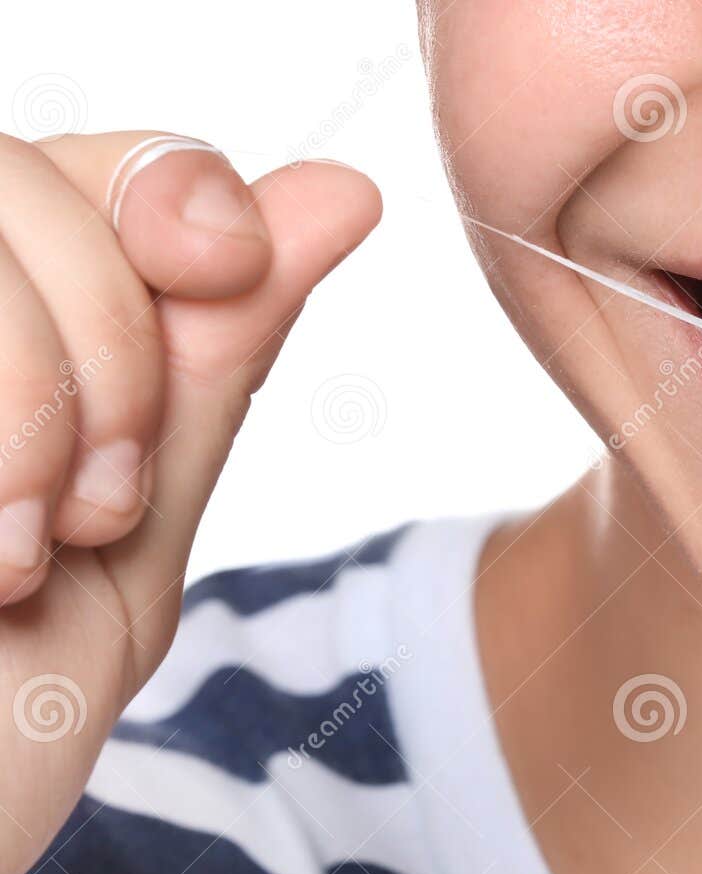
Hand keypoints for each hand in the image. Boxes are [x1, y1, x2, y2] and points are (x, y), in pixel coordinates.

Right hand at [0, 130, 378, 873]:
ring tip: (17, 552)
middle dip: (109, 341)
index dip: (172, 192)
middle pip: (16, 177)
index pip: (86, 163)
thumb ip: (210, 358)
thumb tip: (340, 191)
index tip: (227, 270)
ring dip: (32, 399)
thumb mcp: (135, 526)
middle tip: (95, 508)